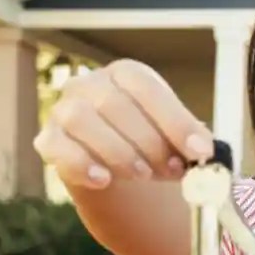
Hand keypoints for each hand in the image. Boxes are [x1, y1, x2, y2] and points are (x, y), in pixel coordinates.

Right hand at [34, 59, 213, 189]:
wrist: (116, 172)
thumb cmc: (150, 144)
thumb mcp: (174, 139)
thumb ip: (189, 141)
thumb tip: (206, 151)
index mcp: (126, 74)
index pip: (147, 88)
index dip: (176, 121)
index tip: (202, 152)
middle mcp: (90, 84)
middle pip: (115, 104)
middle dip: (151, 142)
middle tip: (174, 170)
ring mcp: (64, 110)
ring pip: (82, 121)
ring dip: (119, 152)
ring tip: (144, 174)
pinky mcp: (48, 140)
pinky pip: (57, 147)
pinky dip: (82, 164)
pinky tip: (104, 180)